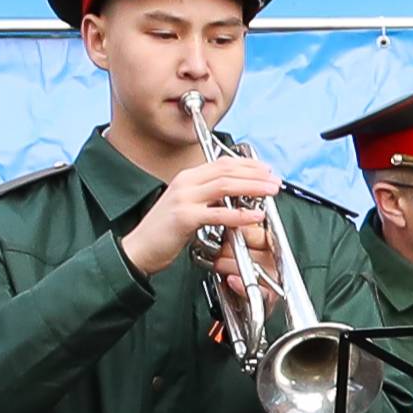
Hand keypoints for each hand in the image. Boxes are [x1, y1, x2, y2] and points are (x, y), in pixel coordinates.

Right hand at [118, 152, 286, 277]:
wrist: (138, 250)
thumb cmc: (163, 232)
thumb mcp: (186, 207)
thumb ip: (208, 199)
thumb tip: (233, 196)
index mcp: (187, 178)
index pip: (222, 163)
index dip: (247, 164)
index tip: (265, 170)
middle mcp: (186, 183)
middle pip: (227, 171)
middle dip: (255, 174)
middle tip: (275, 180)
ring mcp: (184, 199)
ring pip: (225, 186)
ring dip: (252, 187)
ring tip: (270, 192)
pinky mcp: (185, 217)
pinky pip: (218, 213)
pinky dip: (239, 214)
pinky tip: (254, 216)